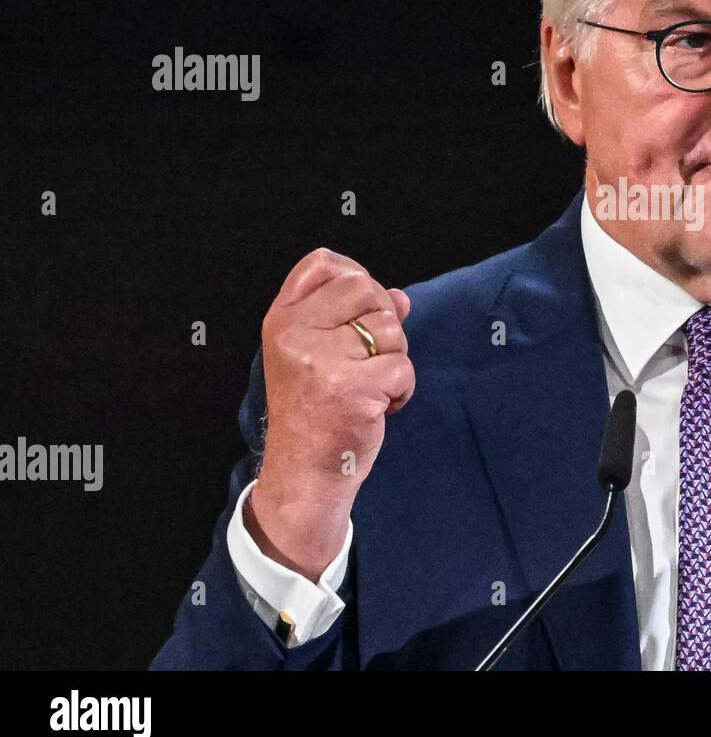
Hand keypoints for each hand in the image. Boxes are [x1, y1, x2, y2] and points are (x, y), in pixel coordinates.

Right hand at [247, 248, 414, 580]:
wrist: (303, 473)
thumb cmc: (314, 412)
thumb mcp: (318, 355)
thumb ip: (354, 318)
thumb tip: (401, 298)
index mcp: (282, 318)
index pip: (324, 263)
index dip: (355, 279)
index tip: (358, 313)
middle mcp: (294, 332)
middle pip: (367, 289)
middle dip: (382, 324)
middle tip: (366, 360)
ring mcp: (320, 358)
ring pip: (391, 329)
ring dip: (394, 360)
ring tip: (368, 386)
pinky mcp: (350, 386)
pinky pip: (402, 366)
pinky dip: (402, 389)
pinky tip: (378, 407)